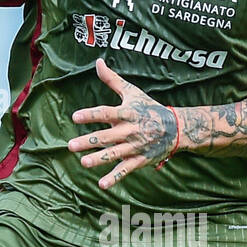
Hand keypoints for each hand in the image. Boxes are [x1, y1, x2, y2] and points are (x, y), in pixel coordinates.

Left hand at [68, 58, 177, 189]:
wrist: (176, 128)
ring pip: (115, 154)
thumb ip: (112, 80)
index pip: (106, 113)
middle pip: (107, 136)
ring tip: (84, 163)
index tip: (75, 116)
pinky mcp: (139, 160)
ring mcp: (135, 146)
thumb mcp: (132, 92)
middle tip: (71, 145)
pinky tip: (102, 185)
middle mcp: (130, 130)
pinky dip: (114, 178)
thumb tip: (98, 61)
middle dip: (89, 141)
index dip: (91, 114)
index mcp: (127, 113)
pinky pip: (125, 170)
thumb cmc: (149, 108)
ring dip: (99, 159)